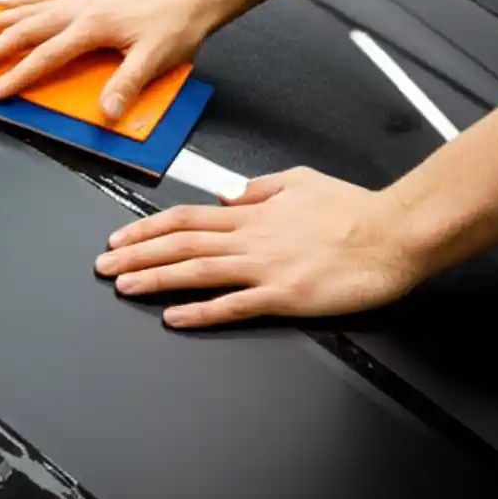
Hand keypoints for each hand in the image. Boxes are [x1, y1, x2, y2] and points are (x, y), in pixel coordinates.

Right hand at [0, 0, 230, 117]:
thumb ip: (127, 85)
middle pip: (24, 31)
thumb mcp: (156, 59)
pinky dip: (21, 0)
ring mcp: (81, 2)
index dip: (17, 76)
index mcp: (92, 27)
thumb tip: (106, 113)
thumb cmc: (177, 25)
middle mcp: (80, 10)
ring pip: (28, 10)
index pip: (45, 55)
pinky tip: (5, 3)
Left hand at [93, 167, 426, 327]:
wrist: (394, 234)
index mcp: (253, 213)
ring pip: (197, 271)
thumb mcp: (299, 181)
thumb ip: (257, 189)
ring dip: (155, 280)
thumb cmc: (354, 209)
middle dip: (135, 255)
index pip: (186, 217)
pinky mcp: (284, 295)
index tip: (118, 238)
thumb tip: (224, 193)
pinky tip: (174, 316)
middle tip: (103, 267)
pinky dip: (200, 310)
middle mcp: (251, 238)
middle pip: (180, 244)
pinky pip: (233, 305)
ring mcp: (265, 267)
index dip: (146, 228)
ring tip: (123, 287)